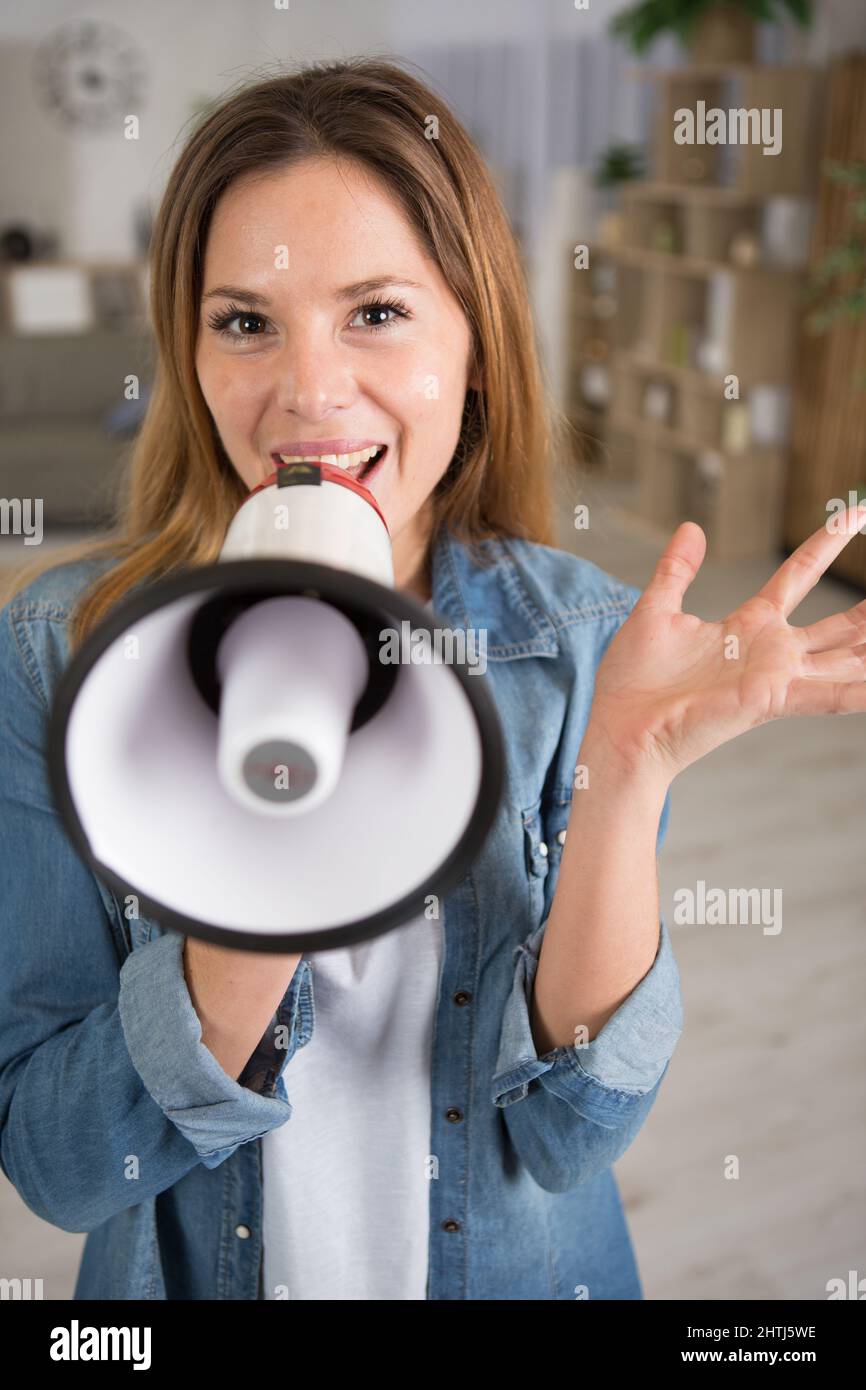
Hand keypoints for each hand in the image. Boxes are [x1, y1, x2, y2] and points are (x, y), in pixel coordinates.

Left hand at [587, 501, 865, 780]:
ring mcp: (775, 677)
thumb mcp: (656, 610)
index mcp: (748, 627)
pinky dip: (859, 691)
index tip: (857, 512)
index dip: (827, 543)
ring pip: (847, 657)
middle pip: (839, 625)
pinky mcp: (769, 700)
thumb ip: (677, 570)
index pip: (799, 575)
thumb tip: (692, 528)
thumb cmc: (633, 681)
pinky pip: (829, 697)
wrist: (619, 727)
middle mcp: (771, 652)